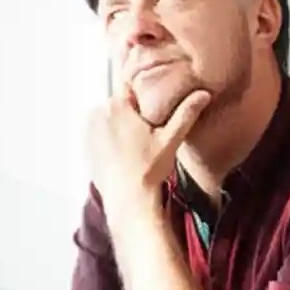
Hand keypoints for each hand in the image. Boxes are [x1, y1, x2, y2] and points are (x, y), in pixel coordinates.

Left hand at [88, 83, 210, 213]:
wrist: (128, 201)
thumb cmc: (148, 170)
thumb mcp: (170, 139)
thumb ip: (186, 113)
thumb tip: (203, 93)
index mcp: (116, 106)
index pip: (131, 88)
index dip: (144, 98)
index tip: (153, 110)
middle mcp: (97, 114)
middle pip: (120, 104)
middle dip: (132, 114)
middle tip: (148, 132)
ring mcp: (89, 131)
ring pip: (110, 120)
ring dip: (121, 127)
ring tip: (137, 145)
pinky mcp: (86, 147)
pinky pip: (101, 136)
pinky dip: (110, 141)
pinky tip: (125, 154)